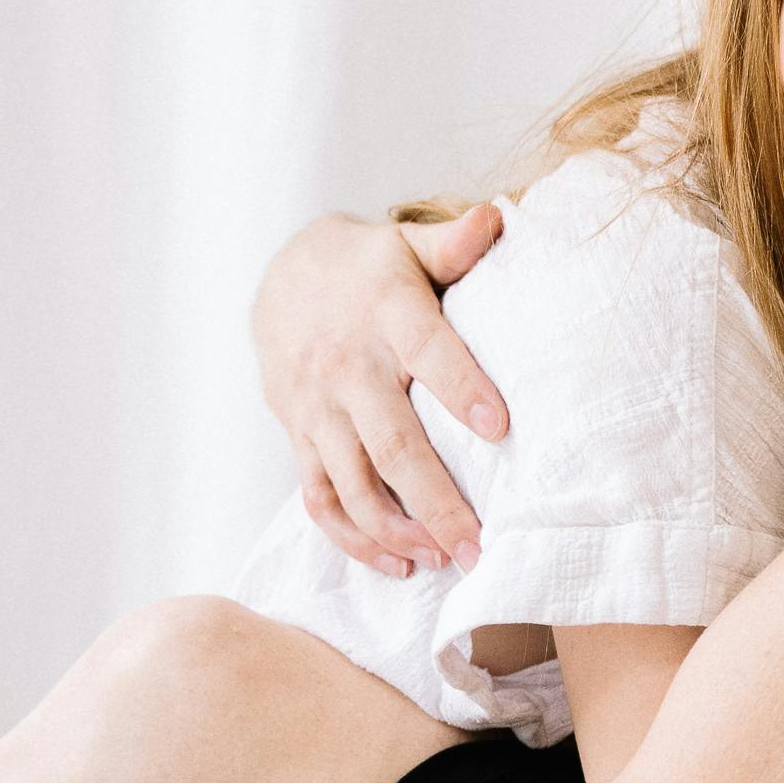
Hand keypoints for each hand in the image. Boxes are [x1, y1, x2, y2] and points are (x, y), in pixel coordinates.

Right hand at [251, 209, 508, 577]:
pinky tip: (398, 564)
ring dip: (396, 530)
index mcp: (385, 311)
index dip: (460, 385)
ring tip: (444, 561)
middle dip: (436, 499)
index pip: (426, 349)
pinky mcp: (298, 435)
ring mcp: (316, 408)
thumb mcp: (407, 245)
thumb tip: (497, 218)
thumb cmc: (369, 268)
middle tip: (480, 545)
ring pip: (351, 482)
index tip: (500, 426)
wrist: (283, 279)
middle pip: (391, 442)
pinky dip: (354, 538)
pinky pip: (320, 497)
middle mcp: (346, 365)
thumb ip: (454, 243)